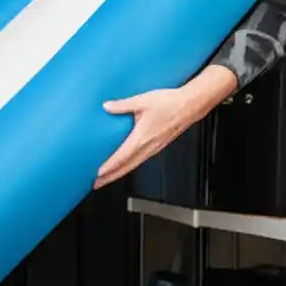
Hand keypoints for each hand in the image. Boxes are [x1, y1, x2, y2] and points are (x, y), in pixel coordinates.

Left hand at [95, 65, 238, 189]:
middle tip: (95, 184)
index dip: (107, 168)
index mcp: (141, 138)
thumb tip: (106, 106)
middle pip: (125, 168)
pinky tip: (124, 166)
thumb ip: (123, 105)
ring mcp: (154, 148)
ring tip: (105, 178)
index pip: (120, 158)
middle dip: (109, 177)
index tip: (95, 174)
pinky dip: (128, 167)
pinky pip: (140, 160)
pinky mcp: (157, 146)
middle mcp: (148, 147)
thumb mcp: (142, 101)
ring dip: (118, 174)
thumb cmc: (171, 103)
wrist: (191, 104)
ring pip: (132, 166)